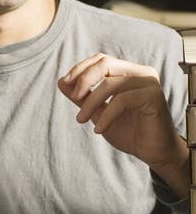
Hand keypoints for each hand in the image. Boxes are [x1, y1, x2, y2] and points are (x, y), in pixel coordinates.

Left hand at [58, 53, 188, 197]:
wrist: (151, 153)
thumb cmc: (128, 132)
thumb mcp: (98, 112)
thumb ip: (82, 97)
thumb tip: (61, 82)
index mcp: (128, 71)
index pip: (100, 60)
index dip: (80, 69)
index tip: (65, 85)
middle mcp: (140, 72)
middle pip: (105, 64)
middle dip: (83, 79)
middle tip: (73, 98)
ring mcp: (148, 82)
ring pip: (111, 83)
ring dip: (90, 102)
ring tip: (81, 119)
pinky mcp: (153, 95)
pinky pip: (122, 100)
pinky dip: (106, 115)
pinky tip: (99, 129)